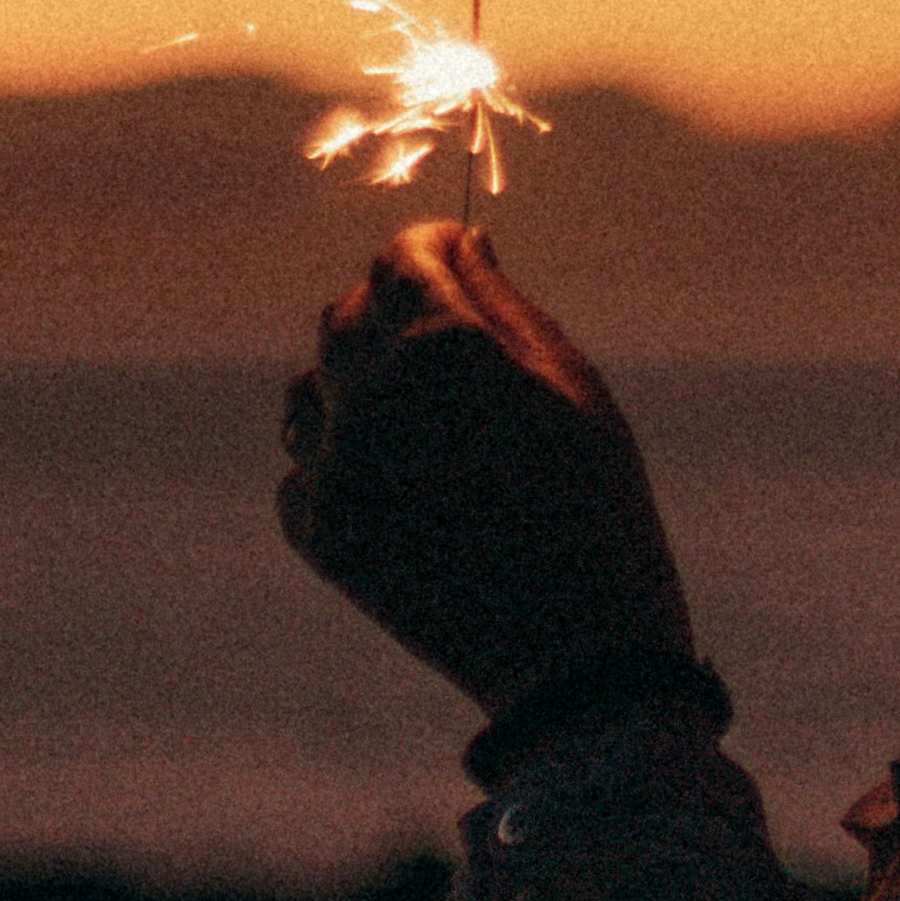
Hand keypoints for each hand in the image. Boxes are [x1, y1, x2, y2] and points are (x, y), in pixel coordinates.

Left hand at [276, 220, 695, 713]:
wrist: (576, 657)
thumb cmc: (599, 507)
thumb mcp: (575, 386)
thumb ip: (504, 303)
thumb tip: (460, 243)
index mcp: (443, 345)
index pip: (400, 256)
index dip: (430, 249)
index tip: (453, 258)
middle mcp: (373, 395)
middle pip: (344, 316)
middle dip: (388, 313)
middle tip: (444, 351)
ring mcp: (337, 467)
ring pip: (310, 389)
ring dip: (351, 387)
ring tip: (419, 424)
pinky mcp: (321, 532)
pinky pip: (301, 469)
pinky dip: (338, 463)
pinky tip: (401, 488)